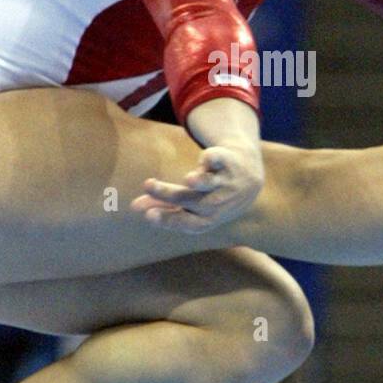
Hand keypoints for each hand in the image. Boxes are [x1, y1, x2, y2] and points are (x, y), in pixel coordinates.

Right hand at [130, 143, 263, 233]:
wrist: (249, 177)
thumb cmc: (213, 195)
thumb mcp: (193, 205)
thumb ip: (165, 208)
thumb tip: (133, 208)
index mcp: (209, 218)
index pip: (189, 224)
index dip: (170, 221)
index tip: (148, 216)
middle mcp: (218, 203)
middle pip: (193, 201)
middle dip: (169, 195)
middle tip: (147, 185)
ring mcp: (225, 182)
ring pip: (210, 183)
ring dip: (201, 181)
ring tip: (187, 179)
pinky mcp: (228, 161)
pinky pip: (222, 160)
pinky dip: (214, 159)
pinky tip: (205, 159)